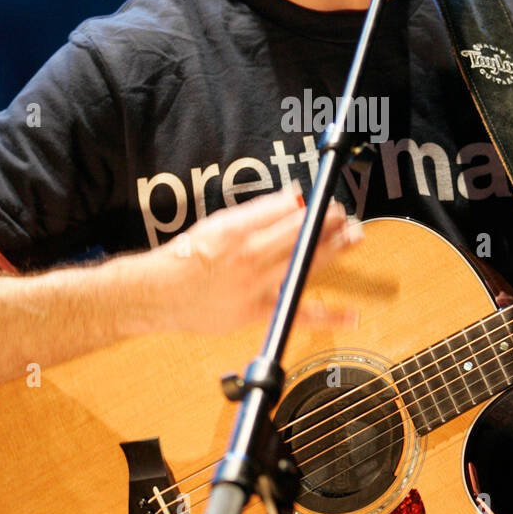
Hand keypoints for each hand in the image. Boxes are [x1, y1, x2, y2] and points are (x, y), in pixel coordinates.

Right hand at [142, 187, 362, 334]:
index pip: (283, 211)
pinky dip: (326, 315)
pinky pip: (297, 313)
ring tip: (354, 237)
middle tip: (344, 216)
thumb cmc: (186, 258)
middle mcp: (248, 255)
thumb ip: (257, 212)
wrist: (158, 294)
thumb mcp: (218, 224)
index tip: (324, 202)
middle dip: (327, 224)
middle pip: (298, 236)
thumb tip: (292, 198)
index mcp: (236, 229)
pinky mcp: (257, 312)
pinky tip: (350, 313)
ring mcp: (255, 285)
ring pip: (303, 264)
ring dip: (333, 249)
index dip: (309, 207)